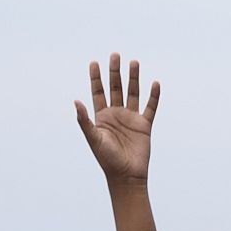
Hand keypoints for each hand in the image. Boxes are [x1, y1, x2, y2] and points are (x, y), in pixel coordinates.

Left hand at [74, 54, 159, 184]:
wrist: (126, 176)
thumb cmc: (106, 160)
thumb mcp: (93, 138)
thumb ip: (84, 120)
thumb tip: (76, 101)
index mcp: (101, 116)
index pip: (98, 92)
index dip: (96, 77)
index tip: (94, 62)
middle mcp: (116, 114)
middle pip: (115, 88)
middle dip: (115, 72)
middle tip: (115, 55)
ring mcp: (131, 119)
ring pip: (133, 93)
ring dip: (133, 78)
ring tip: (134, 63)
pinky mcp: (145, 126)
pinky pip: (150, 107)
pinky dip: (153, 96)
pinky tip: (154, 84)